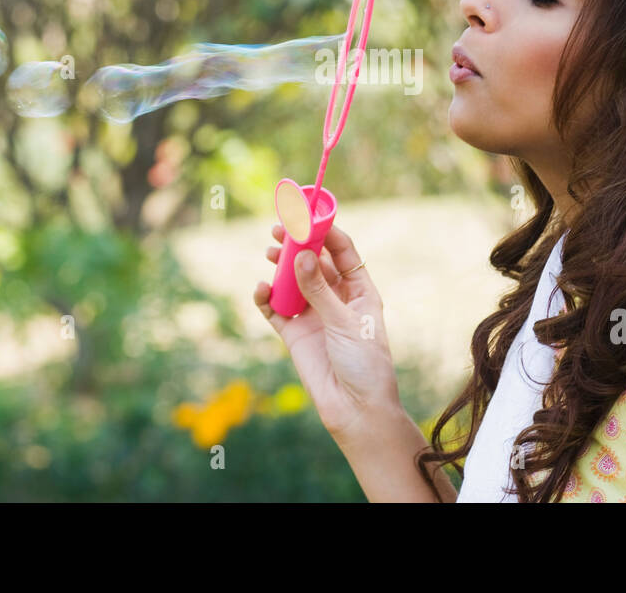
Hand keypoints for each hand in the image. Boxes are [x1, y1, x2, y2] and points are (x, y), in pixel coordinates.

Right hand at [254, 222, 401, 442]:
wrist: (355, 409)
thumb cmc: (364, 363)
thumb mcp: (344, 322)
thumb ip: (319, 291)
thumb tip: (299, 256)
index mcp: (359, 291)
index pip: (342, 252)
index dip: (326, 233)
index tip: (309, 216)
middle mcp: (335, 299)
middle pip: (313, 262)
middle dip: (297, 244)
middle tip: (279, 228)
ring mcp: (314, 315)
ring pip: (292, 282)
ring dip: (280, 266)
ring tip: (270, 252)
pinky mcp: (294, 334)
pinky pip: (275, 309)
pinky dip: (266, 297)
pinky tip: (261, 288)